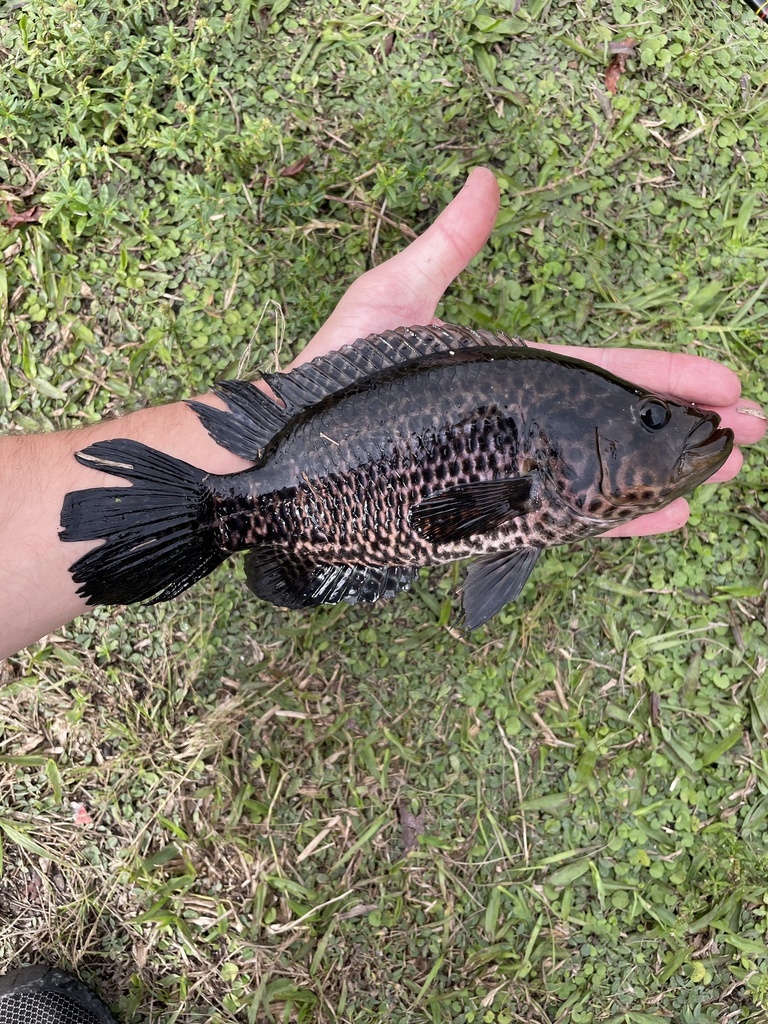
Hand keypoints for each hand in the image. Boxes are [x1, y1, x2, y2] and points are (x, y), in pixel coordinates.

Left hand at [297, 167, 765, 537]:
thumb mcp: (390, 298)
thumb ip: (445, 247)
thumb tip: (486, 177)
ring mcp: (505, 473)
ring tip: (725, 472)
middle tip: (751, 433)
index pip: (600, 370)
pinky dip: (610, 522)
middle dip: (684, 428)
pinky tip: (661, 517)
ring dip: (663, 474)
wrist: (288, 454)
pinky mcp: (485, 516)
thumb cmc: (334, 375)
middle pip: (615, 424)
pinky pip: (559, 520)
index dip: (661, 373)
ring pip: (600, 474)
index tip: (723, 379)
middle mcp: (517, 426)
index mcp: (509, 374)